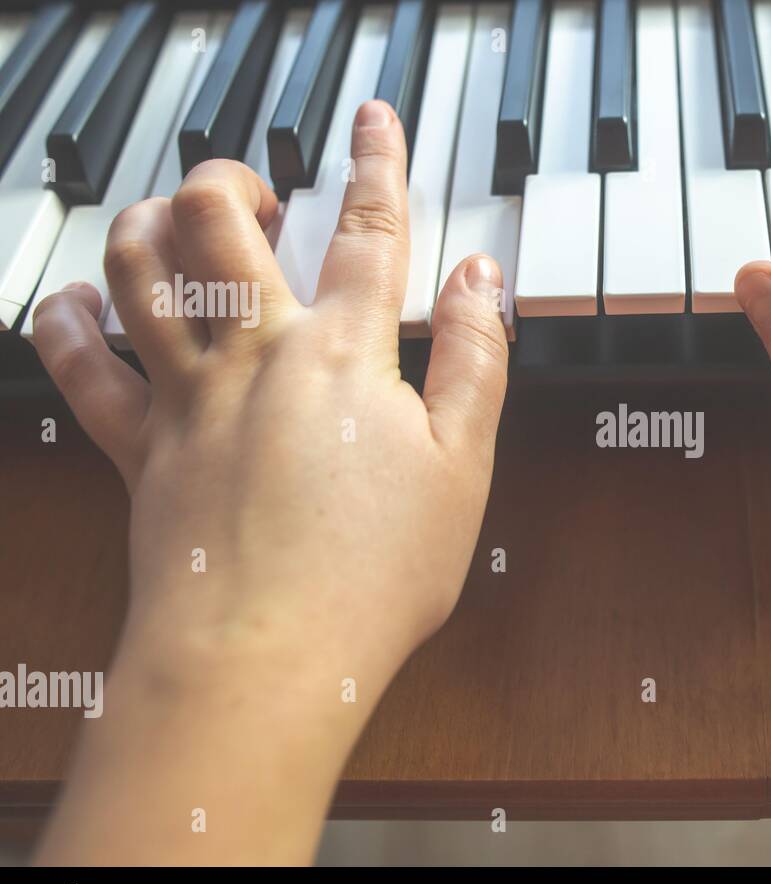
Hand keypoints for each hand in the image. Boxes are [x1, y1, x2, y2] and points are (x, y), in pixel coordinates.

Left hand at [32, 100, 506, 677]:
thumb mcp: (465, 466)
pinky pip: (75, 365)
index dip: (377, 163)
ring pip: (135, 266)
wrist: (265, 655)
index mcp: (344, 354)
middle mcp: (252, 354)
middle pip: (216, 217)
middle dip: (231, 178)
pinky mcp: (134, 448)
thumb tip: (482, 279)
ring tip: (177, 223)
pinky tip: (78, 303)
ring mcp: (184, 397)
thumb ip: (478, 360)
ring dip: (149, 221)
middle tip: (257, 193)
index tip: (372, 120)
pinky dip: (66, 321)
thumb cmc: (371, 573)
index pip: (367, 229)